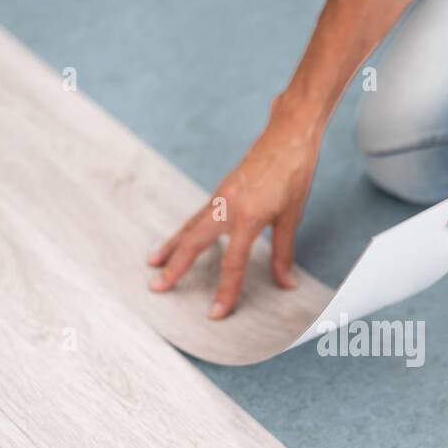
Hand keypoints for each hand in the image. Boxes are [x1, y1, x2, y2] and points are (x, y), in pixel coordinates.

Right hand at [149, 104, 318, 318]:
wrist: (288, 134)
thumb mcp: (292, 216)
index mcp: (249, 216)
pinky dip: (184, 231)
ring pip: (189, 227)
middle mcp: (227, 207)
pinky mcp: (220, 192)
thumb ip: (283, 252)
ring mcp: (220, 197)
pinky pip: (196, 216)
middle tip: (156, 288)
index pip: (233, 263)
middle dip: (175, 267)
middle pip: (194, 243)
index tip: (215, 313)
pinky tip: (178, 241)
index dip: (225, 291)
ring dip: (171, 247)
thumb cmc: (295, 172)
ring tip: (152, 264)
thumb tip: (286, 283)